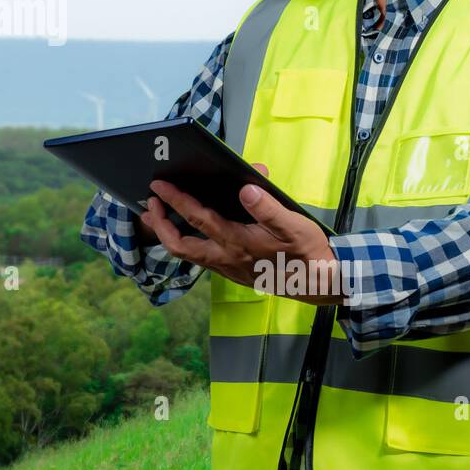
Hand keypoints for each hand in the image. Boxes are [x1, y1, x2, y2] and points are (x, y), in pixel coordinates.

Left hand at [141, 164, 345, 305]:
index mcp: (239, 243)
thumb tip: (246, 189)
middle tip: (149, 203)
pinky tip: (185, 231)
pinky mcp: (232, 272)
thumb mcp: (294, 225)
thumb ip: (268, 208)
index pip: (198, 219)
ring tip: (156, 215)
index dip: (176, 201)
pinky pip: (199, 258)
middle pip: (179, 245)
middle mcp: (227, 258)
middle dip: (159, 223)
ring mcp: (227, 268)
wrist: (320, 283)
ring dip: (168, 234)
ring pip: (187, 254)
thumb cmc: (307, 252)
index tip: (159, 186)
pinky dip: (185, 242)